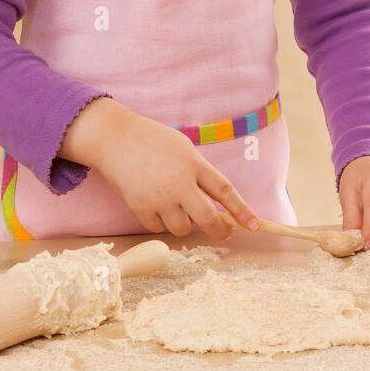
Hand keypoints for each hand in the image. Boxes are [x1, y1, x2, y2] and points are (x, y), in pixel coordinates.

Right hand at [97, 106, 259, 241]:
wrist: (114, 138)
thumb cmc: (152, 139)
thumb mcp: (183, 147)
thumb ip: (200, 171)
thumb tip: (215, 201)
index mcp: (193, 163)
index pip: (225, 191)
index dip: (242, 210)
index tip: (255, 225)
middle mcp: (178, 183)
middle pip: (208, 220)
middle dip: (221, 230)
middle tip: (224, 232)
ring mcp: (158, 198)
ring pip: (183, 229)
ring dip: (187, 224)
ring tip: (180, 208)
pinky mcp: (140, 208)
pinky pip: (159, 228)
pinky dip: (162, 222)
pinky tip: (158, 206)